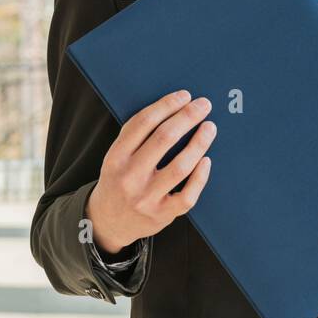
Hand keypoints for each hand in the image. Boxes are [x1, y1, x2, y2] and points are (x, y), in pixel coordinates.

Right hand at [85, 89, 215, 253]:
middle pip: (164, 139)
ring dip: (199, 143)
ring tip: (210, 128)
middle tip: (204, 105)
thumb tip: (171, 107)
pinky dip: (200, 177)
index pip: (143, 123)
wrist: (108, 222)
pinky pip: (187, 195)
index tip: (185, 95)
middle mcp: (130, 176)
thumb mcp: (116, 156)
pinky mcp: (162, 215)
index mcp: (116, 156)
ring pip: (180, 167)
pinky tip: (207, 161)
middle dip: (187, 117)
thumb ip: (136, 135)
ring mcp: (146, 198)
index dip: (167, 106)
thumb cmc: (119, 179)